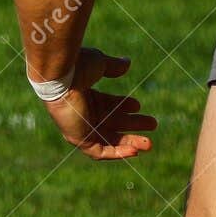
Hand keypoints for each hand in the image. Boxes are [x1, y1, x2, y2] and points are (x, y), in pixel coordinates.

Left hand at [41, 48, 156, 160]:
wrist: (63, 77)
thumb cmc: (78, 67)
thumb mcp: (100, 64)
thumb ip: (113, 66)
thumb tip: (127, 63)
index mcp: (85, 96)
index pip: (108, 105)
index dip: (124, 106)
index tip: (138, 104)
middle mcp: (82, 112)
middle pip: (111, 123)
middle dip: (133, 125)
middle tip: (153, 124)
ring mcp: (80, 126)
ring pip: (108, 140)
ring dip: (129, 143)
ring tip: (149, 144)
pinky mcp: (78, 138)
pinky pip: (98, 151)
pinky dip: (116, 153)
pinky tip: (134, 152)